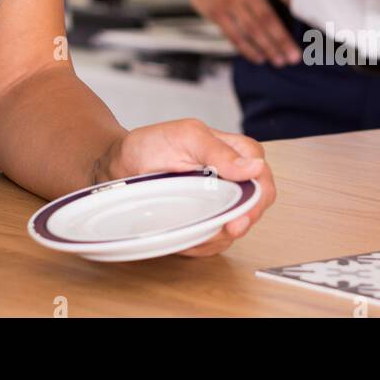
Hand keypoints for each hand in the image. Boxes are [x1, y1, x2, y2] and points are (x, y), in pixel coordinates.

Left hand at [97, 119, 275, 256]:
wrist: (118, 167)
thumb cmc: (150, 145)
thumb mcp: (184, 137)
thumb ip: (218, 151)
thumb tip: (253, 167)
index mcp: (231, 151)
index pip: (260, 172)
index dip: (258, 191)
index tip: (244, 206)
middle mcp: (229, 178)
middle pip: (257, 202)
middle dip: (245, 217)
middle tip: (228, 226)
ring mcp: (217, 202)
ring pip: (238, 226)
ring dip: (221, 232)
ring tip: (195, 224)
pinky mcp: (203, 223)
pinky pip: (215, 241)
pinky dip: (203, 242)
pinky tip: (187, 233)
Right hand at [187, 0, 301, 65]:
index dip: (298, 11)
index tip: (311, 29)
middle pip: (267, 19)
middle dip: (282, 40)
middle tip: (295, 57)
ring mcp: (230, 2)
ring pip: (252, 30)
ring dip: (267, 48)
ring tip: (280, 61)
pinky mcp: (217, 13)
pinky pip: (234, 35)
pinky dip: (247, 49)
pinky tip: (259, 58)